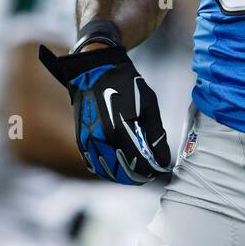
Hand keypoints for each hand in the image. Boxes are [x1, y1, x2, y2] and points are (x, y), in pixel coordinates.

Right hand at [38, 44, 171, 183]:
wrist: (95, 70)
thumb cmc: (125, 84)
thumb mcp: (149, 104)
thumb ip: (156, 134)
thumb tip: (163, 158)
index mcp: (120, 130)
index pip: (138, 162)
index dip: (152, 170)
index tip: (160, 168)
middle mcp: (101, 139)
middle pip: (123, 171)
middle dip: (139, 175)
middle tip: (151, 172)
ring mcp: (88, 141)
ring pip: (107, 171)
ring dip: (123, 175)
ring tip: (137, 171)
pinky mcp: (81, 139)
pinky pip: (93, 163)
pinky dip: (107, 169)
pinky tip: (118, 167)